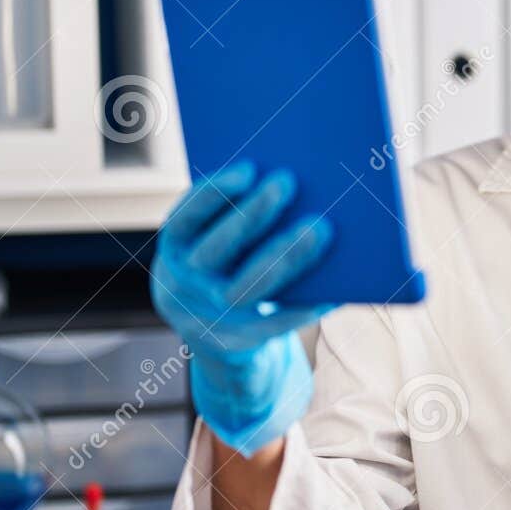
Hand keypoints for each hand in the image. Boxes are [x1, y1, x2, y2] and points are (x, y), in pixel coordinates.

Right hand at [150, 161, 334, 454]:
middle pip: (220, 248)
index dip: (215, 193)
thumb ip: (233, 217)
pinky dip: (307, 304)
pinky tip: (335, 286)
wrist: (210, 334)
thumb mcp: (211, 241)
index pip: (187, 217)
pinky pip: (277, 323)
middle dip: (253, 214)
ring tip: (321, 227)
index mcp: (174, 249)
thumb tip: (286, 183)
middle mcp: (184, 283)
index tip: (249, 167)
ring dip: (286, 255)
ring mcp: (210, 316)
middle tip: (288, 182)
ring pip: (250, 285)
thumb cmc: (224, 265)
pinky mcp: (240, 342)